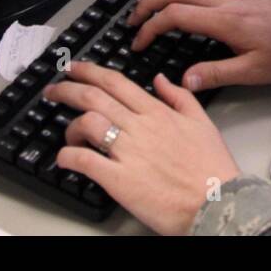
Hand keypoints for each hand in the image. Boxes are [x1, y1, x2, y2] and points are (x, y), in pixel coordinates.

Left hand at [45, 61, 239, 234]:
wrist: (218, 202)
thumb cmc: (212, 167)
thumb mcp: (202, 122)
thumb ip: (180, 97)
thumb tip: (160, 79)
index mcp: (157, 113)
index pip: (116, 83)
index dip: (89, 72)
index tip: (74, 69)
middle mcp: (139, 127)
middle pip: (94, 97)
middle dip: (67, 89)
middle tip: (53, 90)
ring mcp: (128, 152)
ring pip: (87, 123)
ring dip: (69, 126)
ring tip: (67, 134)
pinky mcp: (119, 180)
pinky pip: (84, 161)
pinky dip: (68, 157)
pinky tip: (64, 159)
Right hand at [128, 0, 270, 90]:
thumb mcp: (255, 72)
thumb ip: (217, 74)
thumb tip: (184, 82)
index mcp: (226, 20)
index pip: (174, 16)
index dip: (150, 28)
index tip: (138, 43)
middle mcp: (226, 0)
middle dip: (146, 3)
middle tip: (131, 22)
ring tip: (144, 3)